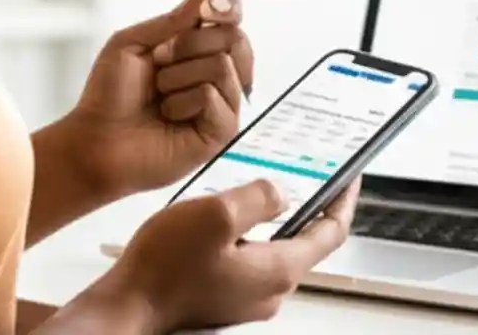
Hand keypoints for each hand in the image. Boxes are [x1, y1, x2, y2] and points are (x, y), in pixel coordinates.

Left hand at [60, 0, 253, 197]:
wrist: (96, 140)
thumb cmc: (108, 96)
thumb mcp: (132, 43)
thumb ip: (174, 19)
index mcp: (196, 53)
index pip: (229, 23)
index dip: (226, 10)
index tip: (214, 7)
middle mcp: (215, 77)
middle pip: (235, 39)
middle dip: (192, 43)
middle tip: (162, 60)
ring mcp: (222, 106)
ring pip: (222, 66)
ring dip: (179, 75)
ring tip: (159, 94)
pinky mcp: (221, 133)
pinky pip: (213, 96)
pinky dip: (183, 101)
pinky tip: (168, 115)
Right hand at [97, 178, 360, 332]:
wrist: (128, 307)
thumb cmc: (164, 268)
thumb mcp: (215, 215)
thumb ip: (258, 198)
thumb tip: (279, 192)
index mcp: (277, 269)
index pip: (331, 234)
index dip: (343, 201)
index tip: (349, 176)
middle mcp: (269, 290)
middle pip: (304, 242)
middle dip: (307, 205)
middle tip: (303, 171)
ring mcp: (247, 297)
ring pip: (274, 249)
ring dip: (272, 219)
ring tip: (257, 186)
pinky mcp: (225, 296)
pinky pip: (249, 260)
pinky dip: (247, 235)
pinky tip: (225, 216)